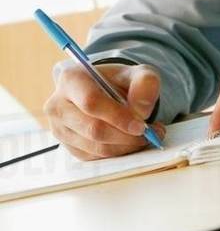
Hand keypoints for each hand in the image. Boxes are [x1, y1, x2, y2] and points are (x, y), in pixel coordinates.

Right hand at [44, 62, 166, 160]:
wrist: (104, 91)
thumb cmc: (117, 81)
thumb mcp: (136, 73)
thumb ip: (145, 83)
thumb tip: (142, 111)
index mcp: (71, 79)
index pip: (91, 102)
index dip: (118, 117)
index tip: (141, 125)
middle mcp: (58, 105)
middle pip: (92, 129)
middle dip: (126, 136)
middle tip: (150, 133)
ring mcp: (60, 129)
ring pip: (95, 147)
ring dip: (125, 146)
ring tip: (146, 136)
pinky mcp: (68, 147)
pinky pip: (95, 158)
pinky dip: (118, 153)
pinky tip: (131, 141)